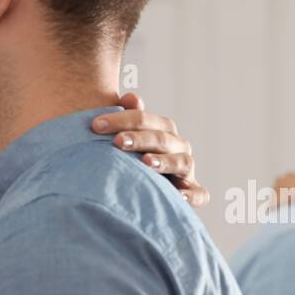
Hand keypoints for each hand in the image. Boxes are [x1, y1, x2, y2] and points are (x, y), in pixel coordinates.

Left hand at [95, 92, 208, 206]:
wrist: (150, 190)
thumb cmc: (134, 159)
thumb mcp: (129, 137)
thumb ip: (129, 118)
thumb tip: (129, 98)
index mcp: (163, 131)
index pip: (145, 120)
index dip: (122, 119)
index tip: (96, 125)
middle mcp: (178, 147)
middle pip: (161, 139)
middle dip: (139, 139)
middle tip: (117, 141)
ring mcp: (186, 170)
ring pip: (180, 162)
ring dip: (164, 162)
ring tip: (146, 162)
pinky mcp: (193, 192)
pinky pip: (198, 194)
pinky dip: (191, 196)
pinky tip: (177, 196)